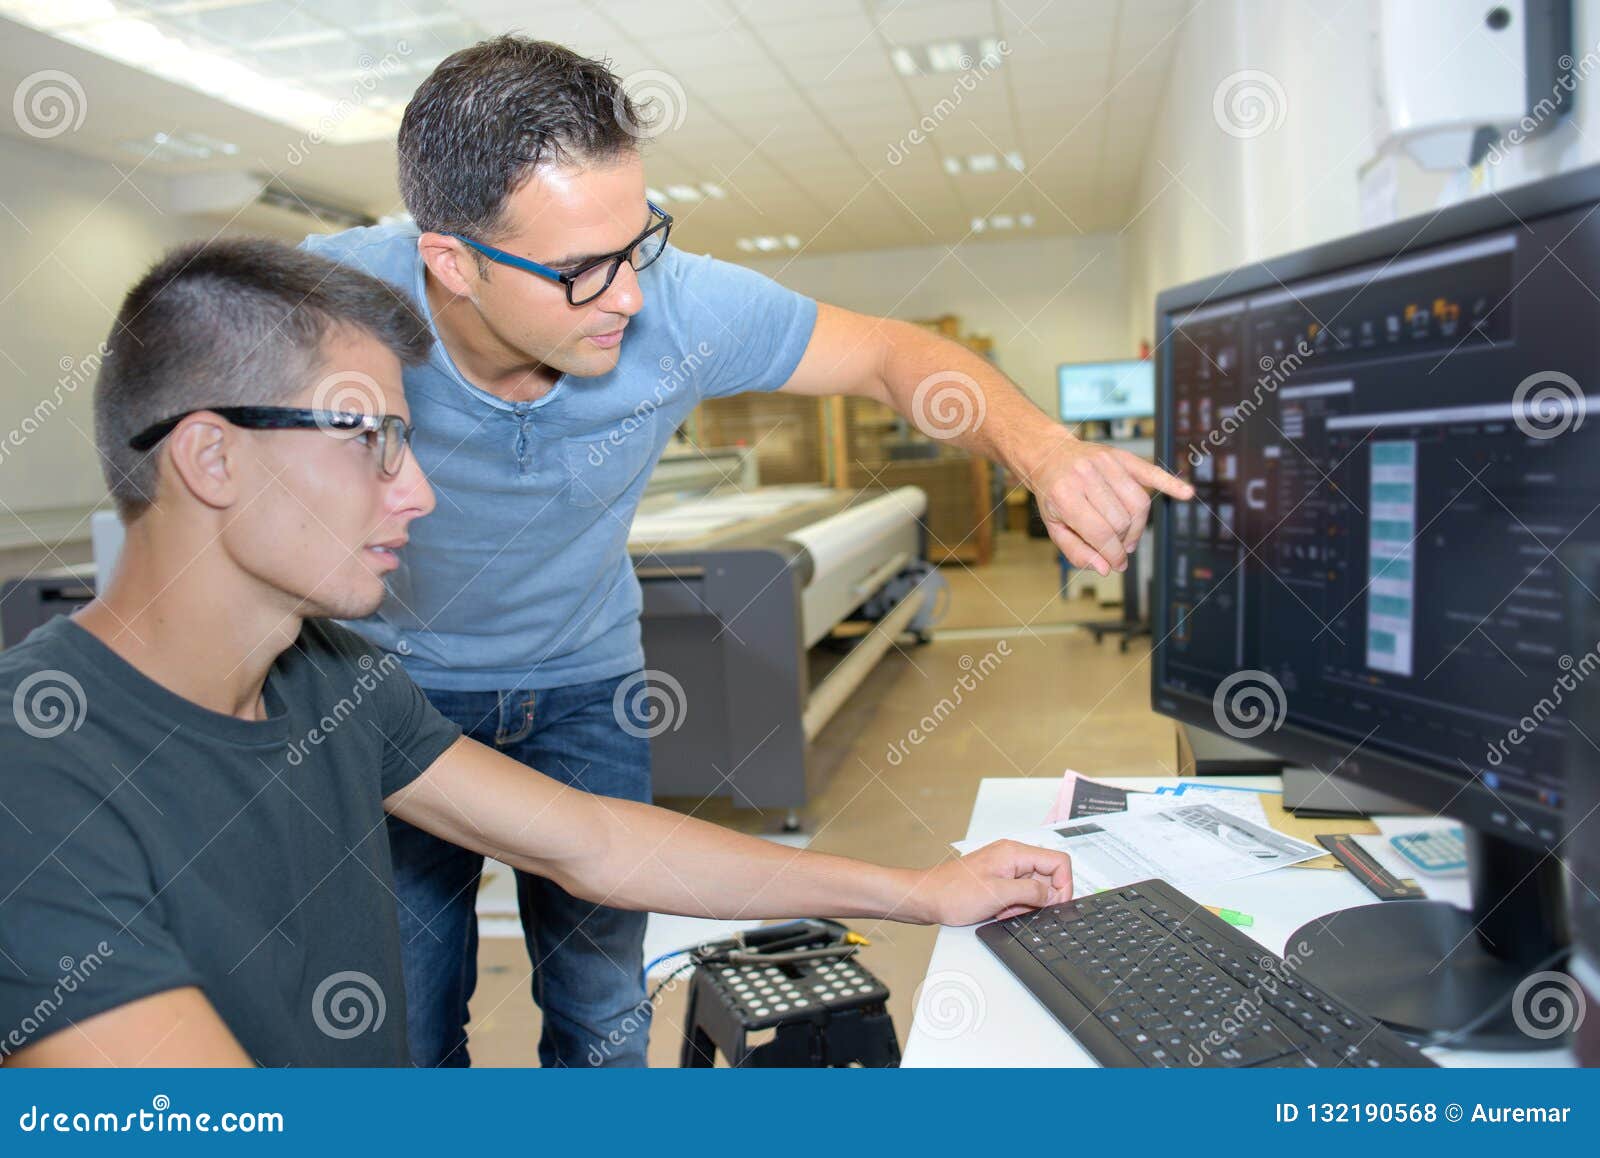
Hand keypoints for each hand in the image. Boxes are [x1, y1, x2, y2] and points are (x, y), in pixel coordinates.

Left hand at [910, 840, 1073, 925]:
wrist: (928, 898)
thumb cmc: (953, 893)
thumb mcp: (999, 895)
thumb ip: (1032, 893)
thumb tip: (1055, 895)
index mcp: (1014, 852)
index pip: (1058, 861)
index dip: (1064, 885)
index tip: (1056, 905)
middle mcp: (1012, 857)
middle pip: (1047, 877)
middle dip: (1039, 899)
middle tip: (1019, 909)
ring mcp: (1005, 869)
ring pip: (1034, 888)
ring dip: (1024, 905)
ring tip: (1003, 910)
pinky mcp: (999, 881)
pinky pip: (1019, 894)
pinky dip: (1014, 906)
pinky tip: (998, 911)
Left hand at [1027, 428, 1192, 575]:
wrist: (1049, 455)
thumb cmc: (1053, 495)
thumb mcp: (1054, 527)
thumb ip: (1076, 552)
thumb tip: (1106, 569)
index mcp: (1065, 495)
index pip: (1101, 533)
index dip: (1113, 554)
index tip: (1118, 564)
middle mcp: (1085, 476)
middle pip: (1122, 520)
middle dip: (1122, 540)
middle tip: (1117, 546)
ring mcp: (1105, 463)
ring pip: (1138, 503)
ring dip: (1136, 526)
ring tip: (1127, 535)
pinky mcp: (1121, 456)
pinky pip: (1151, 472)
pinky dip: (1170, 483)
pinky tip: (1186, 493)